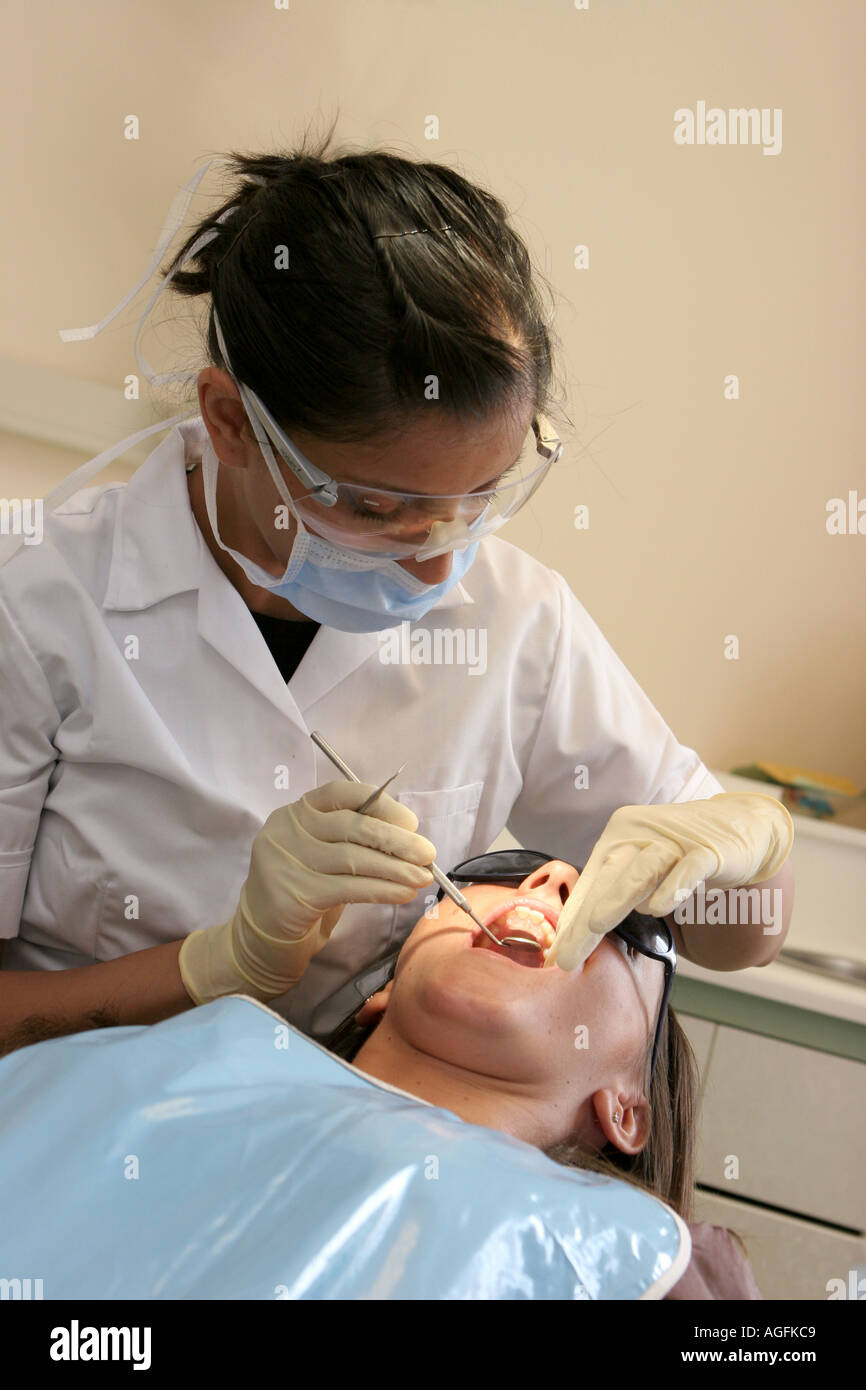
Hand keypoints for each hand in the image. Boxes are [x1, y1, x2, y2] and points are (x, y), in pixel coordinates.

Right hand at [179, 780, 435, 1003]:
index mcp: (296, 811)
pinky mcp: (295, 894)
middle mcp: (288, 830)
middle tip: (429, 853)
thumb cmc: (303, 887)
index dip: (380, 805)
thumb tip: (409, 838)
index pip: (340, 794)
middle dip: (396, 840)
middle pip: (352, 827)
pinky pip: (349, 888)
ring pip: (354, 859)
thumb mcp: (322, 853)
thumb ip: (353, 838)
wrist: (261, 935)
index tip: (411, 822)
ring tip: (423, 878)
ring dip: (396, 869)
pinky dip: (382, 890)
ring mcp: (287, 861)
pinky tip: (403, 894)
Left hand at [545, 793, 792, 970]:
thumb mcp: (646, 874)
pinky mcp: (710, 850)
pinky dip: (674, 886)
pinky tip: (659, 907)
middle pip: (608, 879)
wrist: (741, 824)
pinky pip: (689, 867)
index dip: (572, 919)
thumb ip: (618, 896)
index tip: (555, 955)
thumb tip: (581, 938)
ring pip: (643, 869)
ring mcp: (676, 840)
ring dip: (618, 897)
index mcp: (619, 837)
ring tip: (595, 926)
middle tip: (566, 955)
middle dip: (584, 919)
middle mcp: (641, 834)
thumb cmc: (684, 854)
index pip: (591, 883)